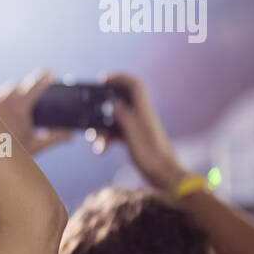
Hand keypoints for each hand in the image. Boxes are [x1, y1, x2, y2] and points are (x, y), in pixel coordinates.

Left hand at [0, 70, 74, 155]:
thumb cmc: (8, 152)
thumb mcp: (35, 145)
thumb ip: (55, 137)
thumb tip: (71, 135)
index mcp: (20, 106)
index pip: (36, 84)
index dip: (46, 76)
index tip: (52, 71)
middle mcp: (5, 99)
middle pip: (21, 84)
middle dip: (31, 83)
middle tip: (40, 83)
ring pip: (7, 88)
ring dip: (17, 88)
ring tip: (24, 94)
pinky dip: (4, 96)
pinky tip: (7, 103)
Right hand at [96, 73, 185, 191]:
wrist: (164, 176)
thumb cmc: (153, 155)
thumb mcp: (134, 133)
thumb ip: (123, 114)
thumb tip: (112, 101)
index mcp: (144, 110)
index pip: (134, 85)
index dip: (119, 78)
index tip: (102, 80)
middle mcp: (140, 116)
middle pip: (119, 102)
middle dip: (102, 107)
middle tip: (90, 115)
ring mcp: (136, 128)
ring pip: (113, 120)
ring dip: (101, 128)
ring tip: (94, 139)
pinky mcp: (132, 139)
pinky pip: (114, 134)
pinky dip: (106, 139)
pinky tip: (101, 149)